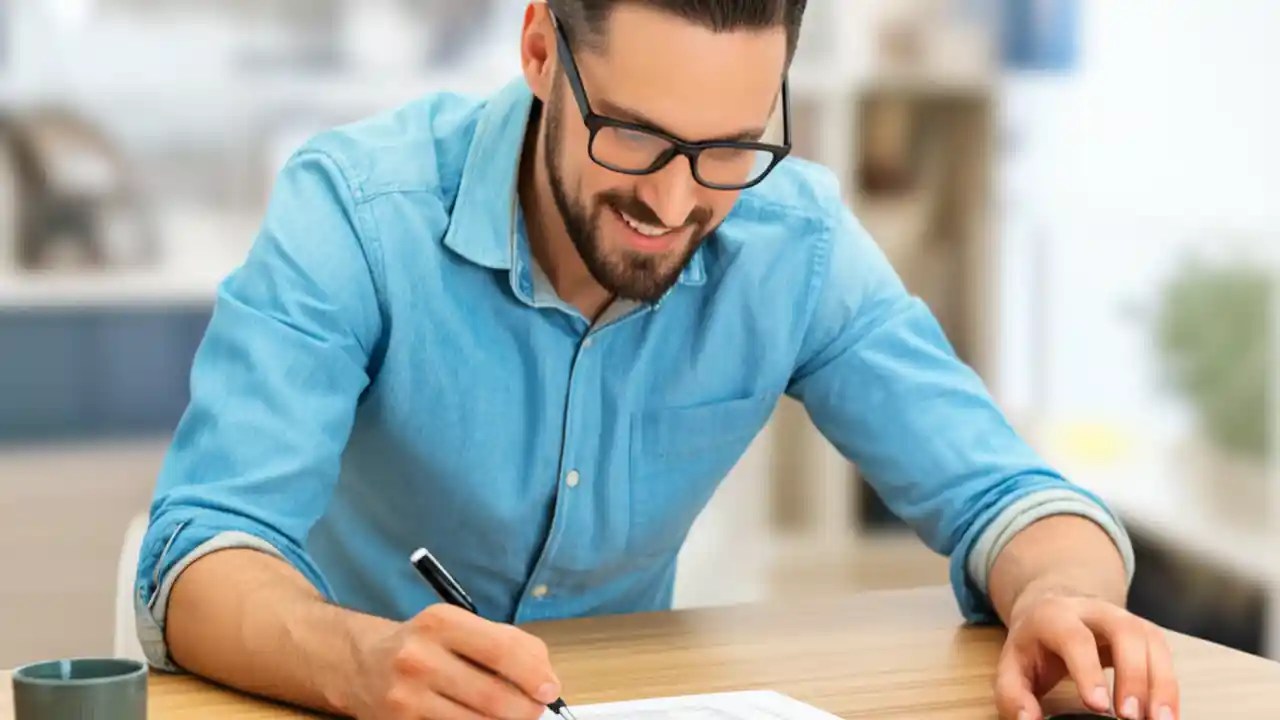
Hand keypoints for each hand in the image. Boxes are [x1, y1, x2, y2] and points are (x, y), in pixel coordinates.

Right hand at [350, 603, 560, 718]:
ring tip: (509, 717)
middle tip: (534, 711)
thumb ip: (506, 643)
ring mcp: (405, 698)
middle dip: (525, 710)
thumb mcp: (460, 627)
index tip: (550, 690)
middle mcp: (419, 659)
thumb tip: (545, 678)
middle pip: (493, 697)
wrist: (360, 665)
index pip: (502, 650)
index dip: (534, 674)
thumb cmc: (425, 645)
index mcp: (440, 623)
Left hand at [994, 589, 1178, 719]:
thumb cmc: (1034, 644)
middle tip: (1131, 717)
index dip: (1089, 671)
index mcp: (1055, 616)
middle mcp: (1094, 610)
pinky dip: (1169, 686)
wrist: (1053, 608)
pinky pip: (1164, 655)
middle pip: (1124, 632)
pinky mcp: (1144, 632)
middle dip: (1132, 675)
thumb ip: (1013, 694)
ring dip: (1160, 684)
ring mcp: (1124, 618)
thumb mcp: (1012, 664)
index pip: (1075, 638)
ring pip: (1150, 641)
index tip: (1099, 706)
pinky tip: (1167, 716)